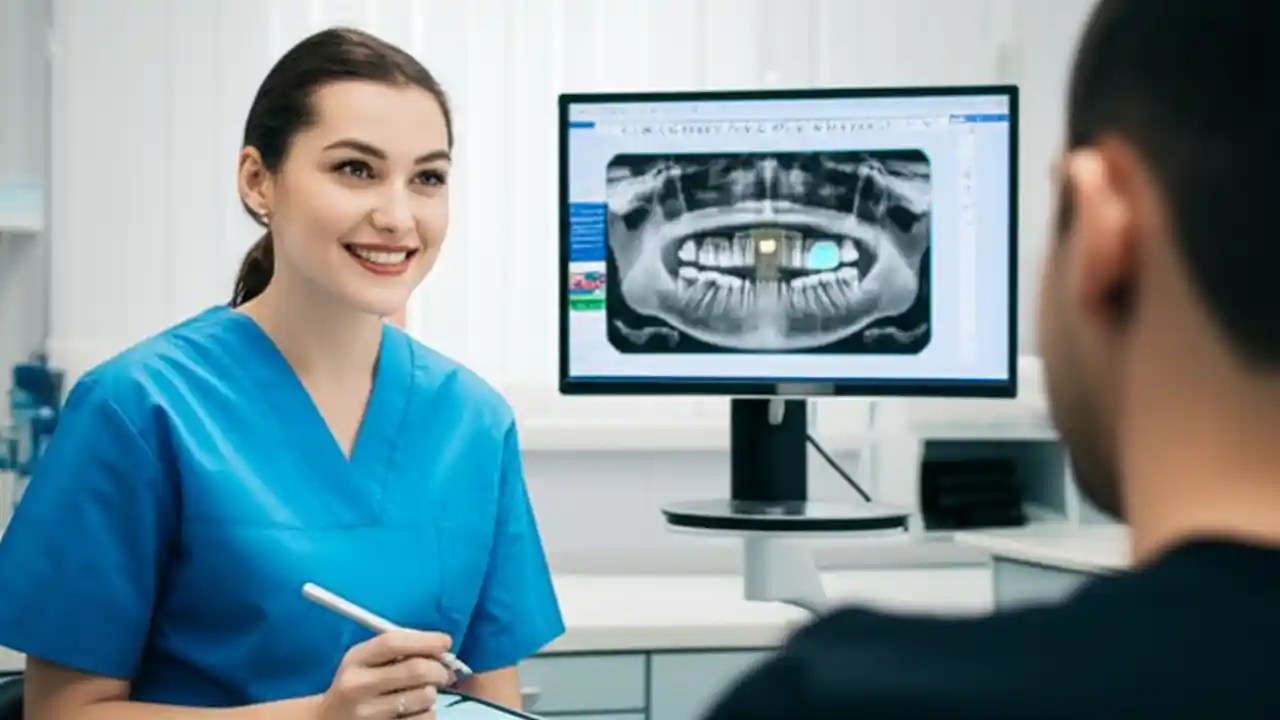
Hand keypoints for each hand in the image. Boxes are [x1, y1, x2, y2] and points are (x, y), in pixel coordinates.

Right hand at [318, 629, 455, 718]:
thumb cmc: (357, 684)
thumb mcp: (365, 661)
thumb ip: (397, 650)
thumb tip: (441, 647)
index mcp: (355, 659)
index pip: (393, 642)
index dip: (425, 640)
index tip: (446, 642)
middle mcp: (357, 686)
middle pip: (415, 670)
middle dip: (439, 669)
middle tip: (444, 673)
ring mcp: (367, 714)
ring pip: (424, 697)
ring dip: (433, 692)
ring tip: (426, 692)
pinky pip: (423, 719)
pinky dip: (429, 712)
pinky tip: (418, 710)